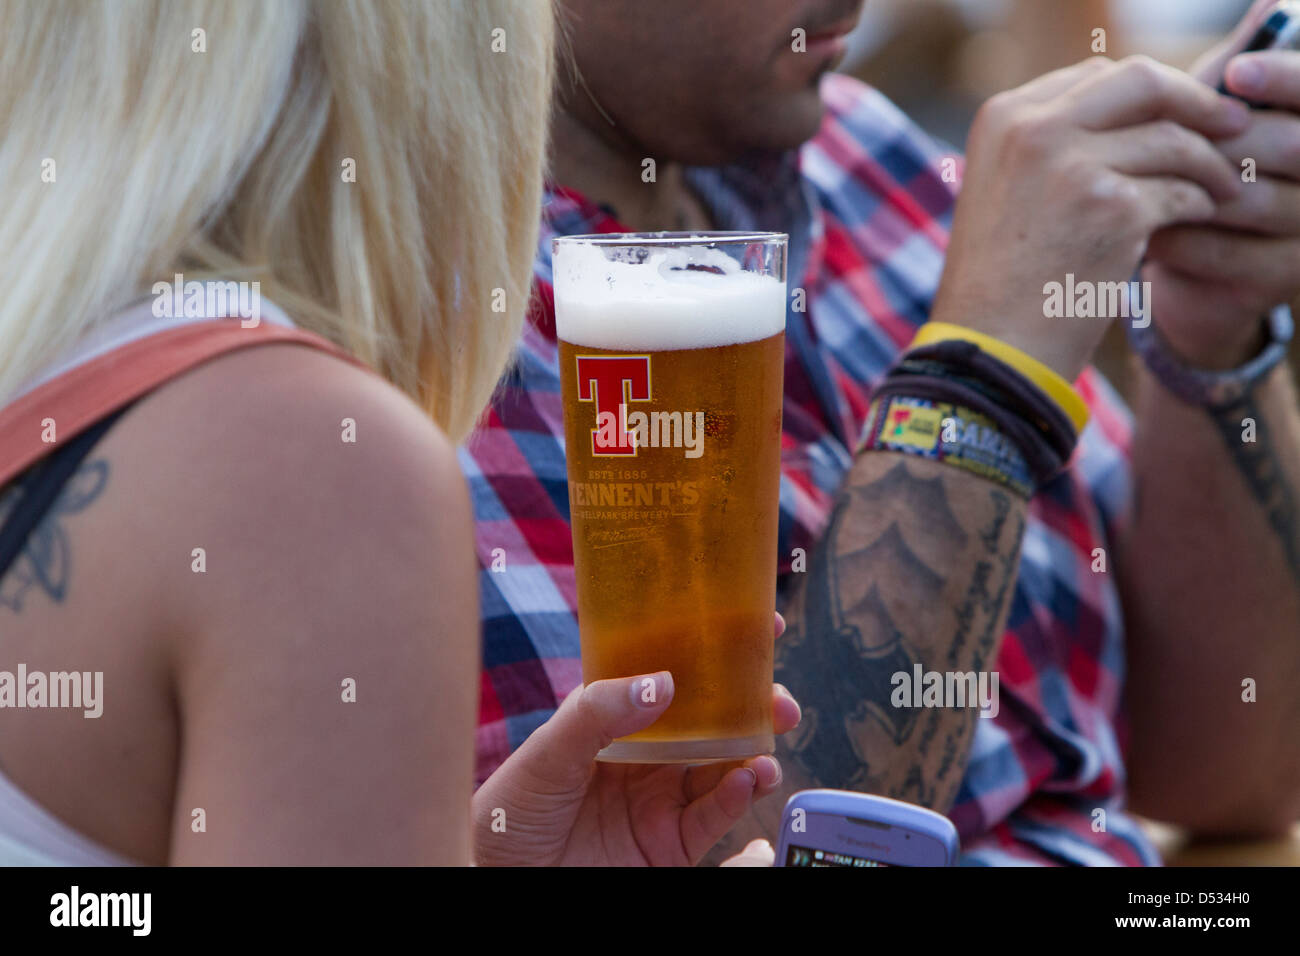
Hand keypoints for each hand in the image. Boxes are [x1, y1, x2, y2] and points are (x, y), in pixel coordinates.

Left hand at [472, 615, 800, 865]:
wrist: (499, 875)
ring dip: (753, 753)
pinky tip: (747, 779)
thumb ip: (598, 713)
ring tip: (766, 743)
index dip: (715, 649)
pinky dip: (737, 797)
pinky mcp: (670, 846)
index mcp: (617, 718)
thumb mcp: (548, 751)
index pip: (673, 673)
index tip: (760, 624)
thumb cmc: (511, 808)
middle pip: (712, 722)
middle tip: (777, 699)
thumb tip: (662, 682)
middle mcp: (647, 754)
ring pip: (723, 768)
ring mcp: (661, 800)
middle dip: (752, 706)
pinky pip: (713, 818)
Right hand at [932, 55, 1248, 379]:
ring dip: (1208, 164)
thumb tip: (1138, 117)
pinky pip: (1182, 191)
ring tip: (1219, 188)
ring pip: (1172, 140)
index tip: (1174, 115)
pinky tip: (1198, 220)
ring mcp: (1073, 166)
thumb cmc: (997, 281)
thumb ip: (1052, 144)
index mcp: (1003, 119)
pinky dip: (1200, 205)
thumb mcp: (1003, 191)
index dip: (1146, 93)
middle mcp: (1034, 130)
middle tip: (1227, 127)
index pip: (1095, 76)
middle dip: (1194, 103)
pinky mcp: (1112, 208)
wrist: (990, 346)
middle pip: (1141, 84)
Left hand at [1145, 0, 1299, 367]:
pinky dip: (1178, 237)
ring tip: (1137, 181)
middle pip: (1290, 147)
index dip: (1284, 78)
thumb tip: (1274, 0)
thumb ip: (1240, 66)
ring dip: (1188, 189)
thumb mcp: (1220, 109)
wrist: (1186, 255)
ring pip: (1252, 202)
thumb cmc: (1199, 162)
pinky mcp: (1279, 280)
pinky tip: (1144, 230)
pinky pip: (1226, 254)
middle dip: (1221, 140)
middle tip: (1162, 137)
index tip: (1235, 72)